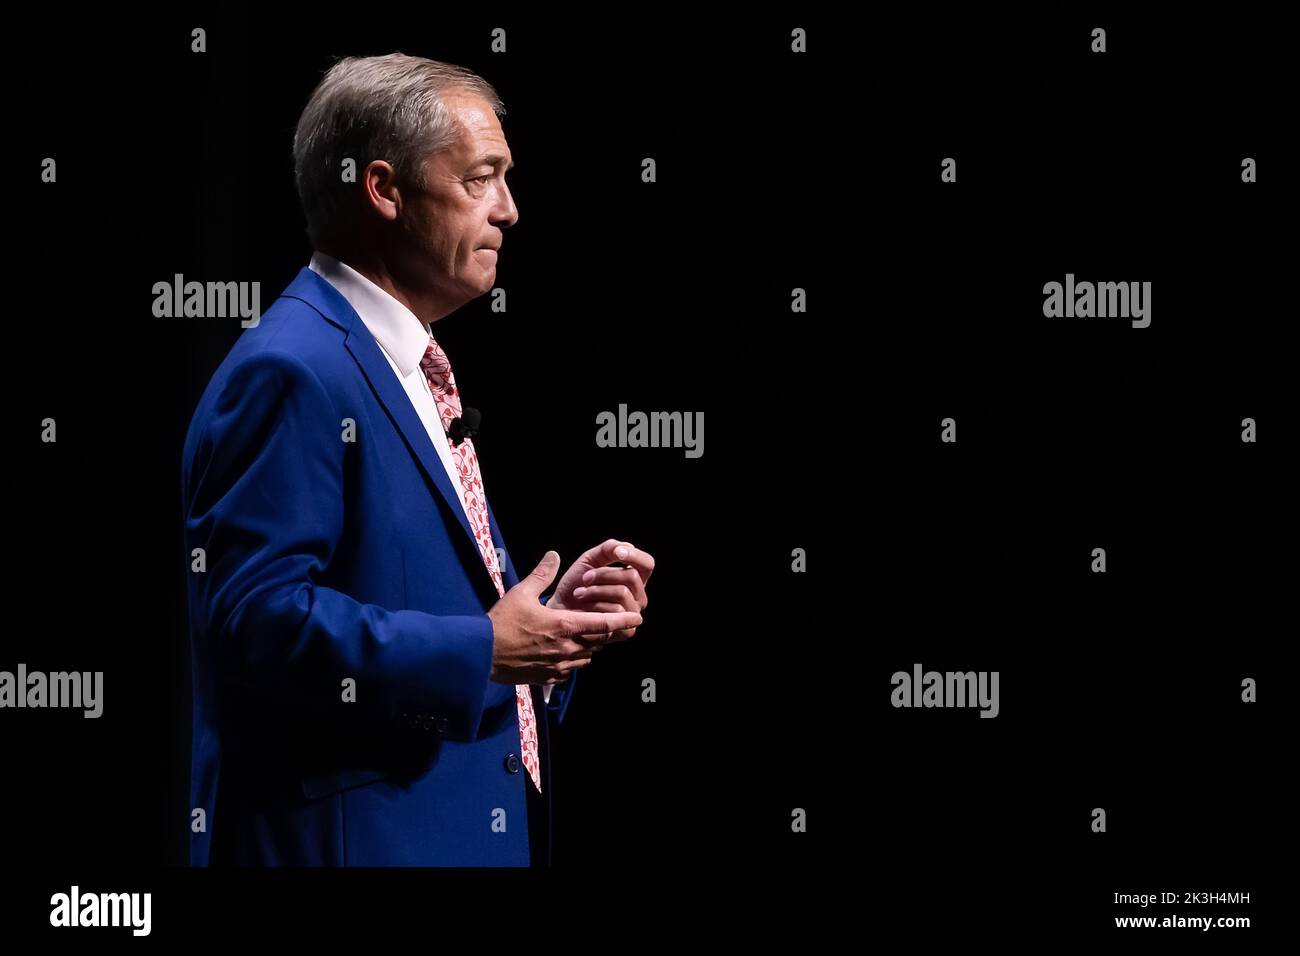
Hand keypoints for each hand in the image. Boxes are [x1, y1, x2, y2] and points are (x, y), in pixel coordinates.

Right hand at [487, 551, 642, 684]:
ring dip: (589, 645)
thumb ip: (542, 574)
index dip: (623, 620)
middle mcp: (567, 649)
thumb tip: (554, 555)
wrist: (480, 654)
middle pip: (598, 641)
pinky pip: (571, 670)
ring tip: (585, 635)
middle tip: (611, 622)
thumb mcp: (521, 593)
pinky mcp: (548, 677)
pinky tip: (565, 652)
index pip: (603, 624)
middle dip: (605, 632)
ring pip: (587, 656)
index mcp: (565, 626)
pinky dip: (574, 660)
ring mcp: (559, 666)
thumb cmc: (501, 622)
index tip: (637, 617)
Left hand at [547, 539, 653, 647]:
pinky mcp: (627, 630)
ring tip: (579, 593)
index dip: (634, 556)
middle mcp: (638, 596)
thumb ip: (607, 549)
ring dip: (595, 590)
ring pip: (623, 592)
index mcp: (634, 578)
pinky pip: (616, 611)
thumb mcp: (590, 560)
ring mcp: (634, 614)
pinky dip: (595, 606)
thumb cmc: (576, 585)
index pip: (647, 564)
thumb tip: (623, 548)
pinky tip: (584, 610)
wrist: (562, 612)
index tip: (616, 553)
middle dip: (604, 574)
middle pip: (632, 576)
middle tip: (585, 578)